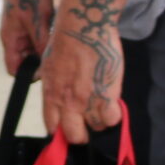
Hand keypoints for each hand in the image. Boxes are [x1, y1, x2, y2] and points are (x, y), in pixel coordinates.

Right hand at [1, 0, 52, 78]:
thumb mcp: (39, 24)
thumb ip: (41, 47)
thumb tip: (46, 68)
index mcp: (11, 40)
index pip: (14, 69)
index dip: (28, 74)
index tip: (47, 69)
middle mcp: (14, 37)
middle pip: (26, 60)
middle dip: (41, 60)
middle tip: (58, 52)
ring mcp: (21, 28)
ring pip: (35, 48)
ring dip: (46, 46)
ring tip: (57, 36)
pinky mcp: (30, 20)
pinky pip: (39, 35)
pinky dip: (48, 34)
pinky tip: (57, 25)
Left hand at [38, 20, 122, 144]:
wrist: (82, 27)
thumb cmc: (65, 42)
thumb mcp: (50, 68)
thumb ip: (55, 87)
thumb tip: (59, 99)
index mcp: (50, 94)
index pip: (52, 127)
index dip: (61, 129)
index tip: (67, 127)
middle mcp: (67, 102)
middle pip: (75, 136)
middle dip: (81, 134)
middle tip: (88, 125)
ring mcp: (88, 100)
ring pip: (97, 127)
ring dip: (101, 120)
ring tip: (102, 106)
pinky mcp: (107, 95)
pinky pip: (113, 119)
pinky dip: (114, 114)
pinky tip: (113, 103)